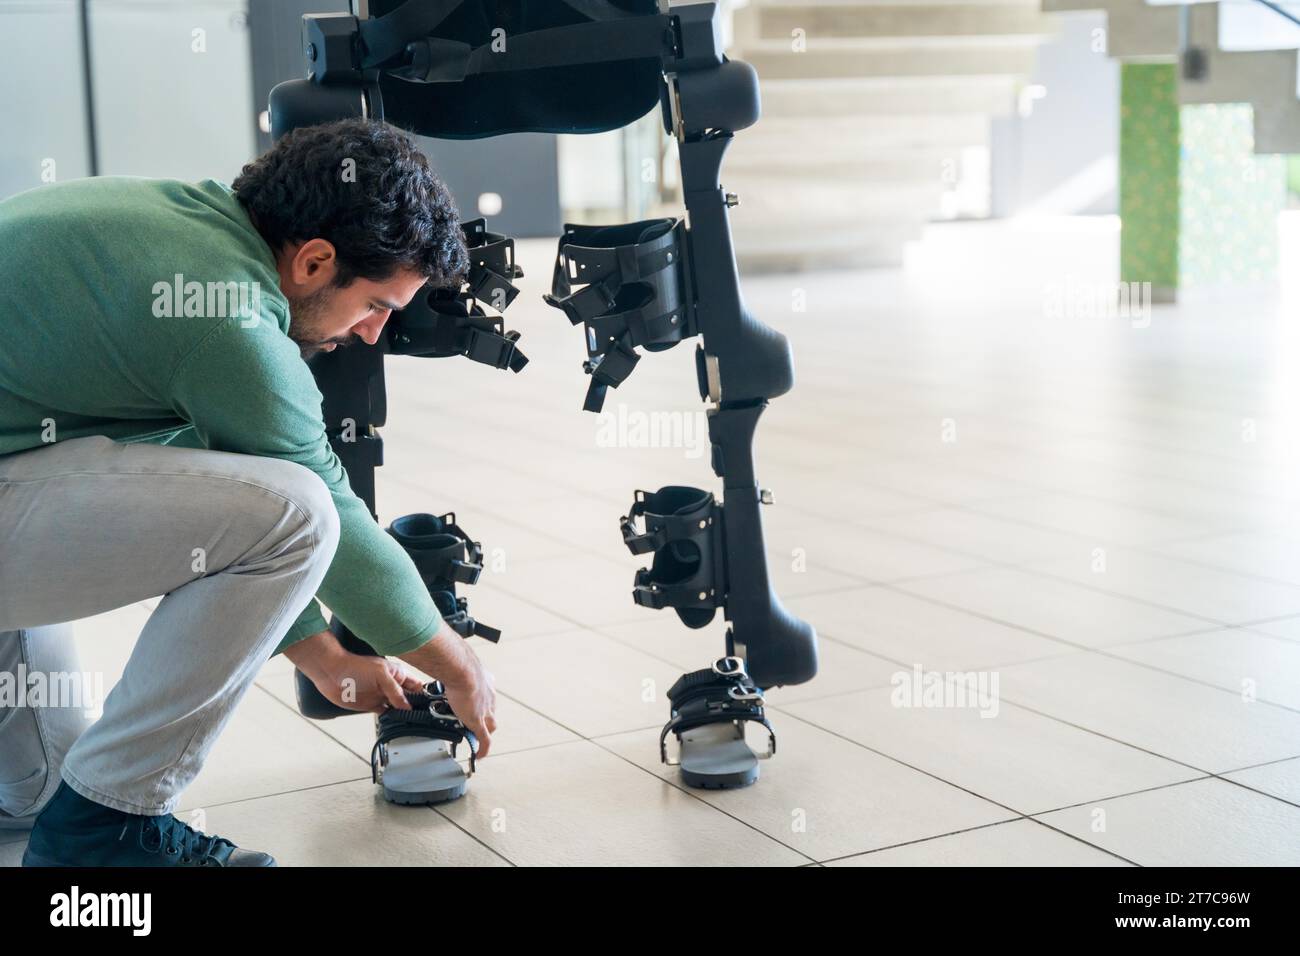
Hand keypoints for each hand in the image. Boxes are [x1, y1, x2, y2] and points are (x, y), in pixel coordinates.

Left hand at [318, 653, 427, 713]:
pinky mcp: (371, 705)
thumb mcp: (380, 675)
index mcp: (397, 674)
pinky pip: (386, 713)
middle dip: (415, 706)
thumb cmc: (354, 667)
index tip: (430, 705)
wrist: (331, 674)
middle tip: (422, 716)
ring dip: (403, 714)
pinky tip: (395, 722)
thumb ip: (395, 691)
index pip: (416, 685)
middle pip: (409, 698)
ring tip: (410, 721)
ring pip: (398, 708)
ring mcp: (382, 695)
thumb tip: (407, 706)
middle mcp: (391, 685)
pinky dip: (391, 718)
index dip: (424, 694)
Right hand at [398, 621, 496, 758]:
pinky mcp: (479, 721)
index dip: (481, 701)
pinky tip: (480, 755)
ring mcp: (485, 709)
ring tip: (473, 738)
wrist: (460, 668)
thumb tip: (428, 647)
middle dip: (484, 718)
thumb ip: (440, 656)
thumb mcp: (450, 659)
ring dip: (483, 732)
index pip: (487, 694)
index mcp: (484, 680)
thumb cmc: (454, 661)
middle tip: (471, 722)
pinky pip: (484, 739)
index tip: (473, 704)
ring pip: (490, 726)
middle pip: (491, 711)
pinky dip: (483, 748)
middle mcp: (488, 695)